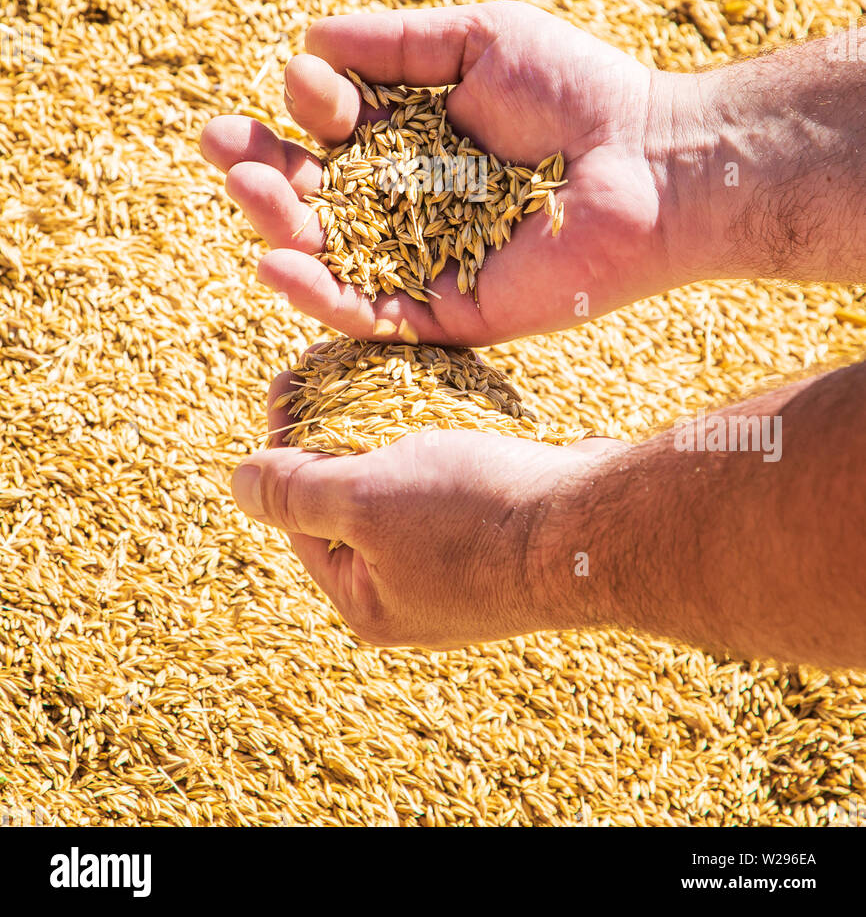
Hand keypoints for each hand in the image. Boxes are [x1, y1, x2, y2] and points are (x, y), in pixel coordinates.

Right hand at [201, 2, 700, 343]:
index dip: (307, 107)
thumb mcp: (479, 40)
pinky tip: (277, 263)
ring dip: (275, 225)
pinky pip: (367, 314)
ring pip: (325, 256)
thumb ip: (396, 43)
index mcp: (412, 140)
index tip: (312, 87)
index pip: (330, 130)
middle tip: (217, 144)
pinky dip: (317, 295)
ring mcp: (421, 263)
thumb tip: (309, 40)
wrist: (652, 163)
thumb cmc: (578, 91)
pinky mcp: (444, 315)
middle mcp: (407, 204)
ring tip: (245, 190)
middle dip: (260, 169)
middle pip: (312, 194)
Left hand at [230, 367, 627, 647]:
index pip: (301, 519)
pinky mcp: (505, 531)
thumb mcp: (367, 500)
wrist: (596, 524)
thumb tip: (236, 482)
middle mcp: (414, 593)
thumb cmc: (475, 515)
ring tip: (376, 370)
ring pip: (405, 486)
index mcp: (370, 602)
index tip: (287, 385)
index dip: (284, 448)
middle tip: (325, 368)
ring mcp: (464, 566)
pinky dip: (437, 440)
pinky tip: (435, 397)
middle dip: (336, 434)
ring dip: (387, 431)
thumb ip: (297, 490)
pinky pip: (453, 480)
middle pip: (352, 502)